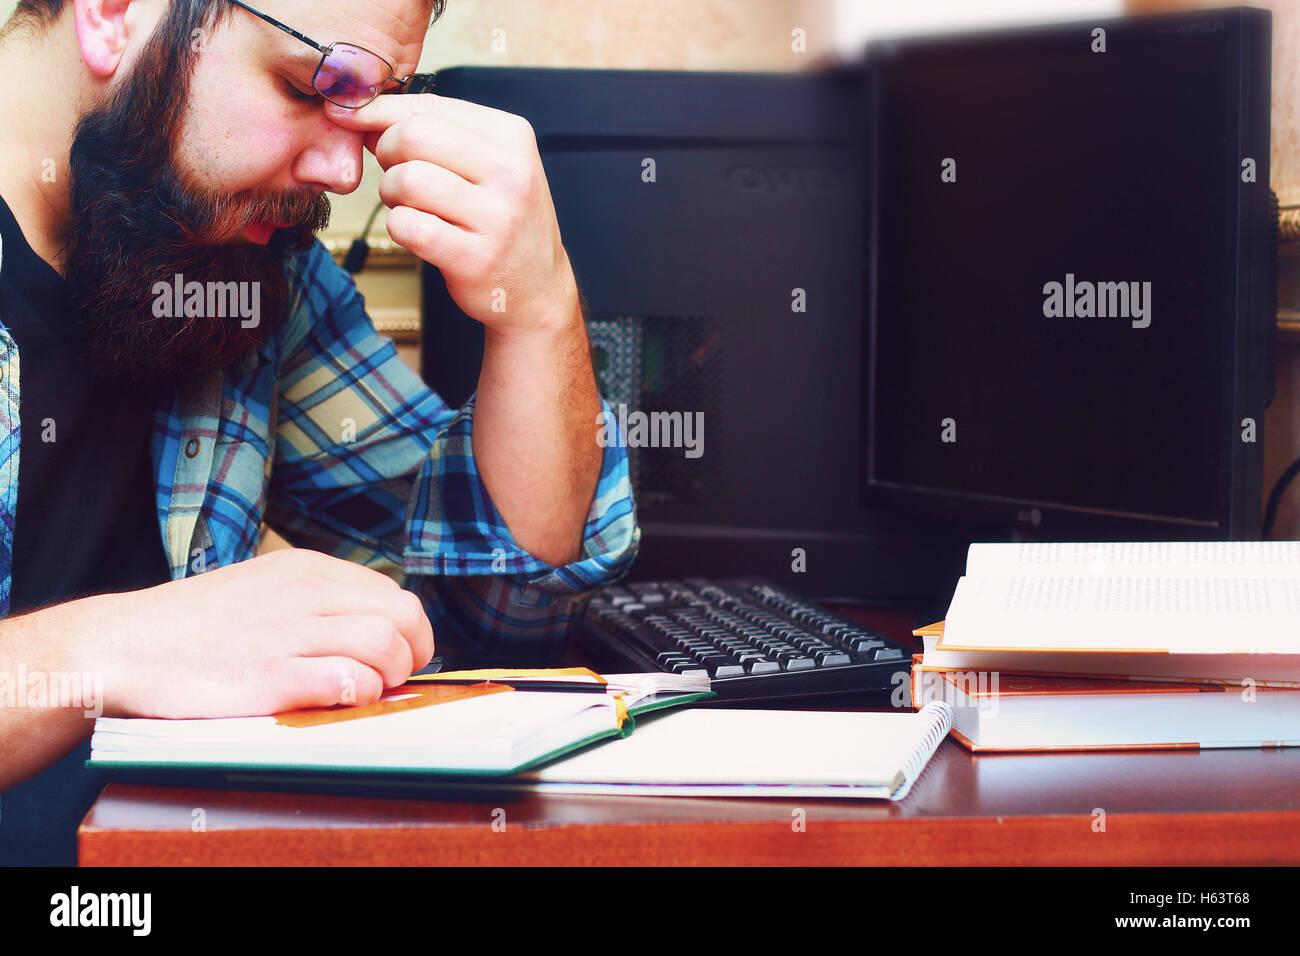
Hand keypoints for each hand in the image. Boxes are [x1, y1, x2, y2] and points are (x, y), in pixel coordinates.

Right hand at [77, 549, 433, 718]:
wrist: (126, 645)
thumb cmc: (197, 626)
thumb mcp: (265, 587)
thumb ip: (317, 601)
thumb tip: (372, 629)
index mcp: (307, 569)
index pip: (393, 593)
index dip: (406, 631)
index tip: (394, 656)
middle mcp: (305, 593)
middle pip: (402, 613)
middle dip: (412, 650)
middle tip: (391, 677)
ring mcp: (288, 633)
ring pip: (383, 642)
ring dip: (389, 674)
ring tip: (367, 690)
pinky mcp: (271, 675)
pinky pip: (345, 679)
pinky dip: (357, 693)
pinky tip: (339, 699)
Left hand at [326, 95, 578, 334]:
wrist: (539, 289)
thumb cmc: (502, 220)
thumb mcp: (489, 165)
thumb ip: (437, 134)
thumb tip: (363, 111)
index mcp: (512, 137)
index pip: (430, 106)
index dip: (378, 109)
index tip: (347, 114)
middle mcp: (511, 173)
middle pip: (414, 136)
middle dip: (386, 151)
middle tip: (396, 174)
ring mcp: (497, 218)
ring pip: (408, 180)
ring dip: (391, 193)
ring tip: (408, 205)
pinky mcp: (476, 259)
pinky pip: (409, 226)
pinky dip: (398, 227)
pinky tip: (416, 232)